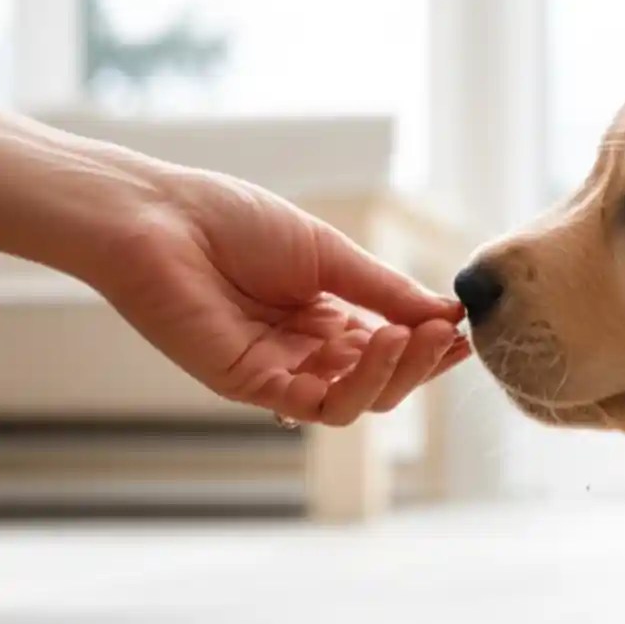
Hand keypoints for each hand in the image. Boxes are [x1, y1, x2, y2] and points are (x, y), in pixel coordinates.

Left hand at [94, 168, 470, 425]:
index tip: (465, 326)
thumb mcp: (328, 252)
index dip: (429, 340)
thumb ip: (384, 288)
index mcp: (324, 315)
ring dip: (400, 372)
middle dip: (423, 360)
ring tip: (423, 336)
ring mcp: (280, 371)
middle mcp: (306, 350)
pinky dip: (362, 380)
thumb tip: (446, 311)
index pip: (390, 344)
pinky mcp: (252, 385)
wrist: (159, 219)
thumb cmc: (232, 221)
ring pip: (360, 399)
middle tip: (452, 334)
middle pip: (382, 378)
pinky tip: (384, 341)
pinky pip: (321, 404)